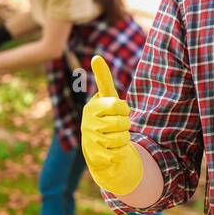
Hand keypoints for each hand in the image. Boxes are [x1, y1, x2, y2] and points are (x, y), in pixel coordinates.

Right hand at [81, 55, 142, 194]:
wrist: (98, 149)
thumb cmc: (106, 118)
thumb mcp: (106, 98)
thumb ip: (103, 79)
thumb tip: (96, 57)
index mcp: (92, 108)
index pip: (118, 105)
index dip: (124, 109)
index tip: (119, 111)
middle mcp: (88, 124)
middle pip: (123, 122)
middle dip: (125, 125)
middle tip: (117, 126)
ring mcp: (91, 141)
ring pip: (122, 138)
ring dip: (124, 138)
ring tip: (115, 137)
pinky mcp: (96, 157)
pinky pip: (119, 153)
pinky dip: (121, 152)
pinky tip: (112, 151)